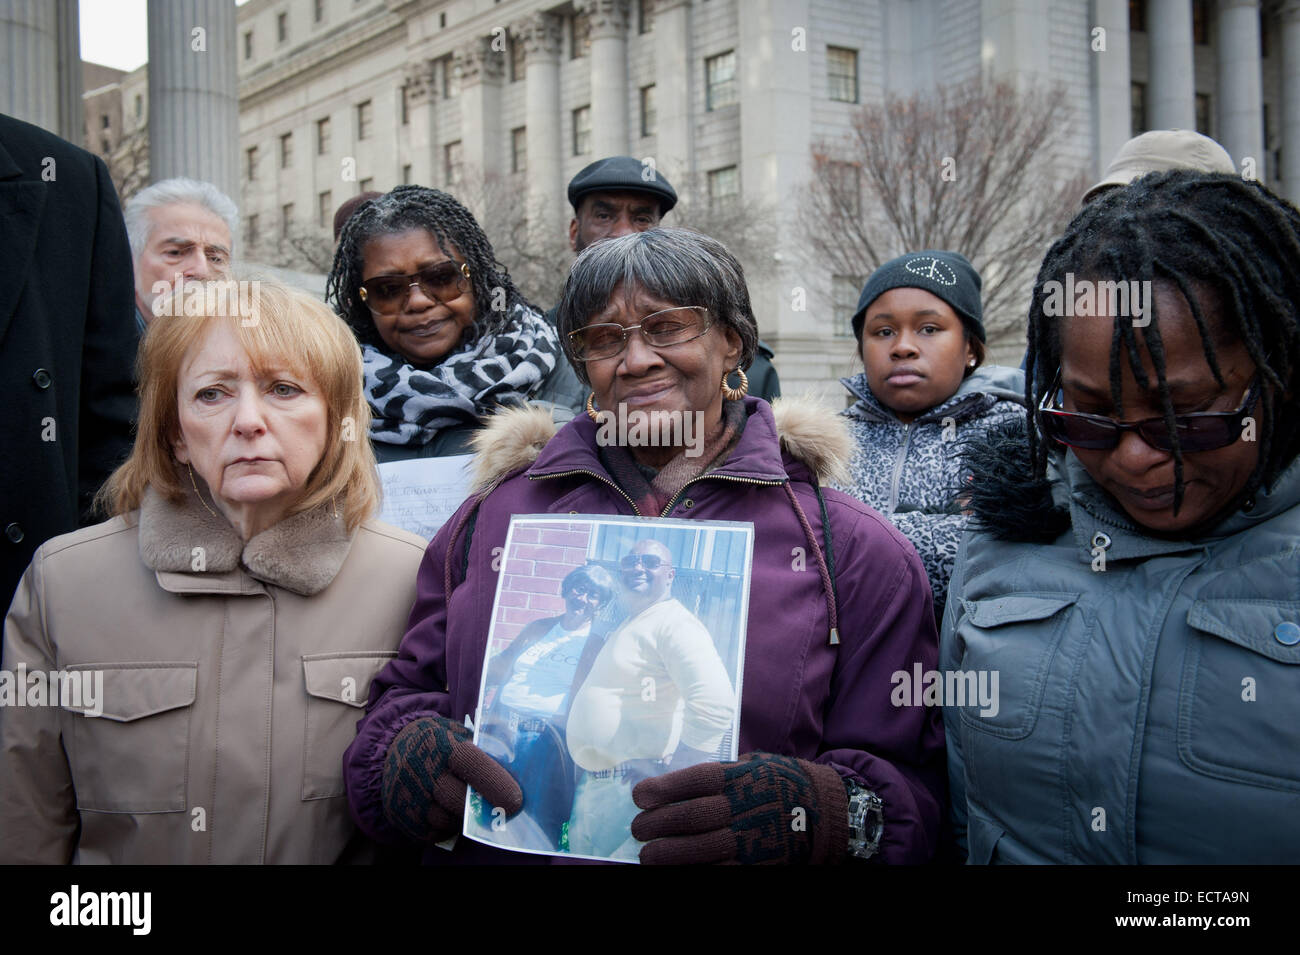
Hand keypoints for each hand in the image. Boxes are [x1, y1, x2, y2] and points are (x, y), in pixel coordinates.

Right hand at [381, 715, 522, 843]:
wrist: (394, 749)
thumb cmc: (440, 742)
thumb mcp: (458, 732)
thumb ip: (485, 746)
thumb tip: (524, 764)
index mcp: (441, 742)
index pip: (470, 763)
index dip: (494, 782)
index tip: (516, 799)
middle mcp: (421, 770)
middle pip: (456, 797)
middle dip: (484, 807)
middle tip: (507, 812)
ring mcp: (408, 796)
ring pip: (446, 819)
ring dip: (466, 818)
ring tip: (477, 809)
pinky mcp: (402, 818)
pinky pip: (434, 832)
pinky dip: (449, 827)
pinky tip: (454, 815)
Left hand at [630, 752, 848, 864]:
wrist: (827, 811)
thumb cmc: (781, 782)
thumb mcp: (755, 764)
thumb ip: (722, 773)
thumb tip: (675, 784)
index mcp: (742, 777)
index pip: (697, 780)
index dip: (665, 788)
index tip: (638, 796)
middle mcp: (746, 806)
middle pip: (695, 816)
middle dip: (659, 824)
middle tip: (637, 830)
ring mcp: (755, 838)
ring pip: (705, 848)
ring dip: (671, 854)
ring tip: (647, 856)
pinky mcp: (760, 864)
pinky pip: (723, 871)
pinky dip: (698, 871)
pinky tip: (678, 871)